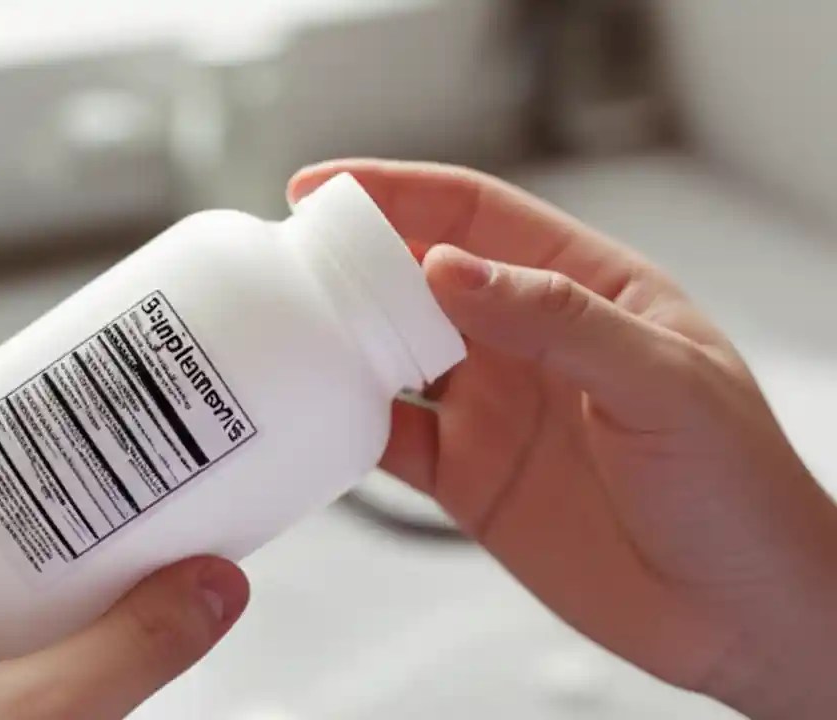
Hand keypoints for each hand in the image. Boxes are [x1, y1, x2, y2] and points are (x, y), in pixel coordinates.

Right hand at [290, 161, 836, 718]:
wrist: (740, 616)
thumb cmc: (738, 487)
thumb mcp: (663, 384)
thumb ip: (554, 320)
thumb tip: (446, 268)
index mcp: (584, 288)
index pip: (475, 215)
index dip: (398, 193)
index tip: (323, 190)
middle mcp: (527, 340)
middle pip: (418, 278)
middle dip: (350, 263)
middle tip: (283, 264)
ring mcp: (493, 408)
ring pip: (391, 357)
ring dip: (340, 343)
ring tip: (282, 334)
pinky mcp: (468, 477)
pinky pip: (390, 441)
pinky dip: (347, 428)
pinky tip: (314, 420)